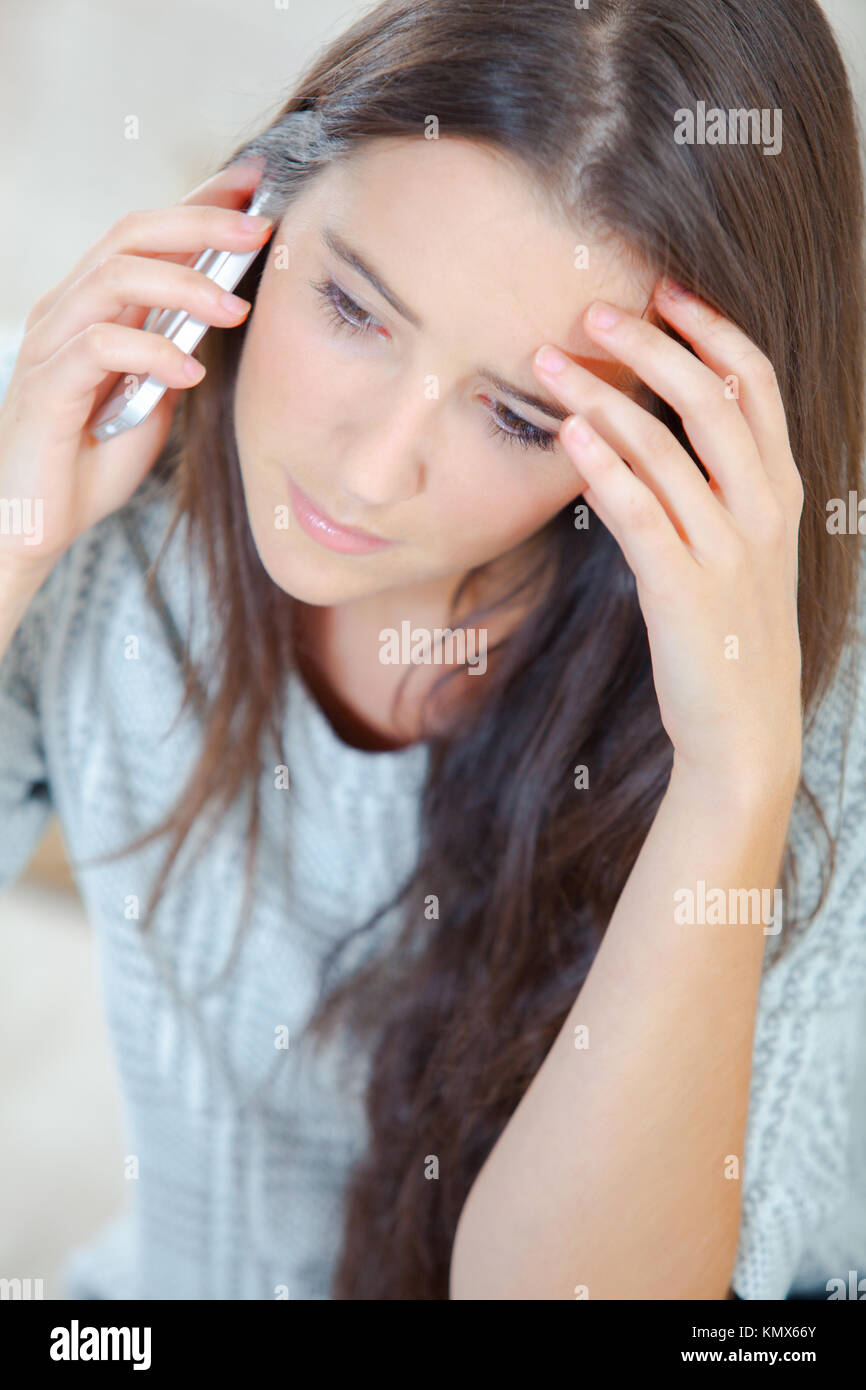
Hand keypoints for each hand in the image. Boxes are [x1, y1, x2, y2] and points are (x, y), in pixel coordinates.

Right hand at [0, 160, 272, 575]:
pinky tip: (191, 372)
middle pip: (131, 234)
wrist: (33, 524)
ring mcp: (50, 344)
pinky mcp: (45, 386)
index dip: (198, 202)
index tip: (256, 186)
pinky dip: (153, 351)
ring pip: (116, 278)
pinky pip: (101, 346)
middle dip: (201, 224)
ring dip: (186, 286)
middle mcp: (66, 311)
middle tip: (261, 232)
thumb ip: (176, 353)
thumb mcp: (152, 400)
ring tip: (237, 310)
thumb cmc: (88, 463)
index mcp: (91, 305)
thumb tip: (223, 314)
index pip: (144, 233)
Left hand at [532, 279, 803, 797]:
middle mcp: (763, 511)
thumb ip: (711, 489)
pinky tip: (566, 436)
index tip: (663, 291)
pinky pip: (639, 511)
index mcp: (781, 491)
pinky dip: (602, 465)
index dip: (710, 328)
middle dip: (652, 343)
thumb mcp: (740, 551)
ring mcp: (728, 551)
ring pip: (666, 448)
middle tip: (593, 309)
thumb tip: (643, 433)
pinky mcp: (684, 589)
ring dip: (602, 396)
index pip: (755, 384)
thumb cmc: (729, 633)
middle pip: (712, 398)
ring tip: (550, 362)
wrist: (743, 729)